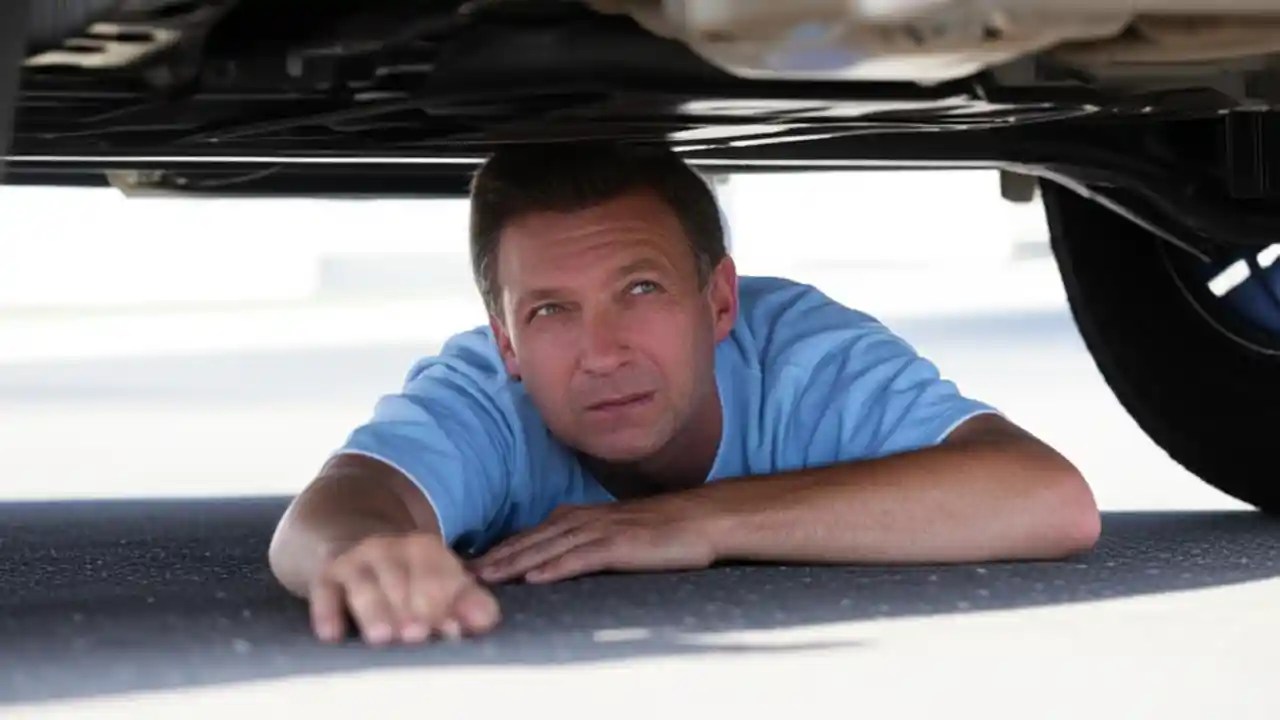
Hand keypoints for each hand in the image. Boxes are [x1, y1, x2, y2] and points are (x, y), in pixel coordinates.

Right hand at [309, 532, 500, 645]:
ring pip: (365, 587)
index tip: (450, 632)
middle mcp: (389, 549)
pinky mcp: (325, 574)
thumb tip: (485, 621)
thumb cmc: (405, 575)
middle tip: (416, 635)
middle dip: (410, 609)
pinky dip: (327, 612)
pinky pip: (324, 593)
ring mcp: (355, 561)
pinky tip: (332, 634)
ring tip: (383, 638)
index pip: (437, 578)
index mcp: (424, 549)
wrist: (347, 538)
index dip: (444, 604)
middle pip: (402, 582)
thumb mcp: (439, 579)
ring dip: (375, 611)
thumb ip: (467, 601)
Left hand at [471, 497, 718, 584]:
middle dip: (496, 558)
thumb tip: (559, 557)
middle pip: (531, 540)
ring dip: (515, 563)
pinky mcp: (621, 545)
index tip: (472, 564)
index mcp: (582, 516)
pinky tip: (536, 578)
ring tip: (486, 578)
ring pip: (549, 548)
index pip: (532, 534)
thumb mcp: (616, 531)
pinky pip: (582, 557)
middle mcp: (585, 520)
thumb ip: (587, 540)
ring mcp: (602, 530)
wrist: (703, 517)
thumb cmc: (663, 529)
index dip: (501, 549)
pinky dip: (556, 567)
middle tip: (464, 573)